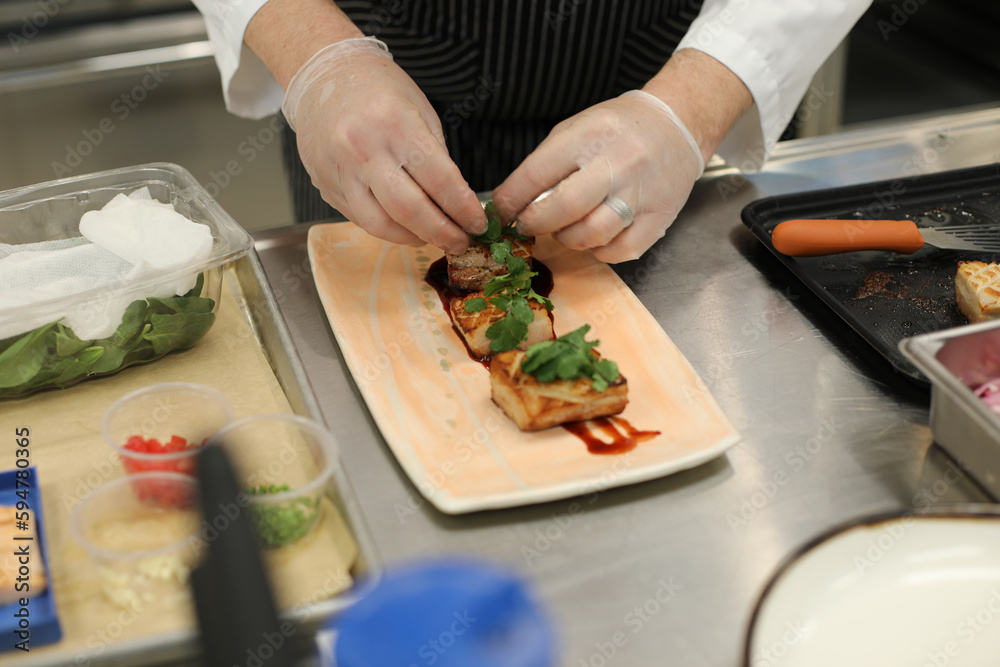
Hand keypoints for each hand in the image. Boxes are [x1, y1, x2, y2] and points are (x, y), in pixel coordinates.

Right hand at [281, 38, 484, 252]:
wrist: (322, 75)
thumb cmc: (377, 88)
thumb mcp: (420, 109)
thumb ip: (437, 157)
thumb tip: (455, 202)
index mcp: (395, 124)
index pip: (438, 180)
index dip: (463, 208)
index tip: (477, 223)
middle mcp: (363, 149)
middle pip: (408, 210)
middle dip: (441, 233)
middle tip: (460, 242)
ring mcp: (340, 170)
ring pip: (380, 225)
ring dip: (413, 238)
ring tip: (432, 236)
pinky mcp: (326, 185)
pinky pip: (360, 219)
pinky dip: (387, 227)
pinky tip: (404, 225)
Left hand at [492, 90, 703, 262]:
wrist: (678, 126)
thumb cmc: (619, 130)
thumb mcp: (577, 128)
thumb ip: (546, 164)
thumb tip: (511, 203)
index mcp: (590, 135)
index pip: (537, 174)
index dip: (511, 200)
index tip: (501, 213)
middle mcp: (618, 162)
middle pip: (564, 209)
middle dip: (535, 223)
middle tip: (528, 225)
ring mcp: (642, 192)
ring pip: (592, 235)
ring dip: (568, 239)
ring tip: (565, 228)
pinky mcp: (659, 216)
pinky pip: (620, 251)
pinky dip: (600, 250)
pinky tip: (596, 235)